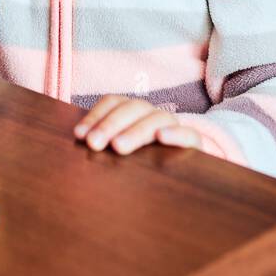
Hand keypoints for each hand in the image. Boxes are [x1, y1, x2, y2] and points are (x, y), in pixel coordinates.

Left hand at [73, 95, 201, 154]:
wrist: (188, 173)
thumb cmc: (144, 162)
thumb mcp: (122, 151)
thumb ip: (104, 145)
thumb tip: (80, 145)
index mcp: (133, 112)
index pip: (113, 102)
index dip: (96, 116)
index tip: (79, 135)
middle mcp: (152, 114)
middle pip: (132, 109)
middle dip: (110, 125)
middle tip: (93, 144)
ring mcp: (174, 126)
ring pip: (157, 119)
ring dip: (136, 131)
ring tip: (118, 147)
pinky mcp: (196, 144)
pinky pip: (189, 134)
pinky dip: (176, 133)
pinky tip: (162, 138)